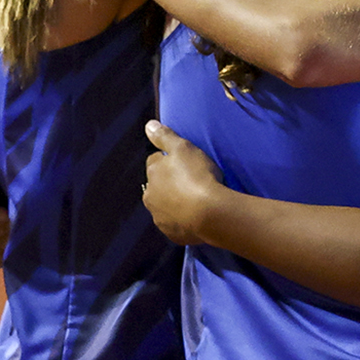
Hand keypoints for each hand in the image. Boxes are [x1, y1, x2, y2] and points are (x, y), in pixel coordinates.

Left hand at [143, 120, 221, 245]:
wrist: (211, 214)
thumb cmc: (197, 176)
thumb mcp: (183, 148)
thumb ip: (164, 136)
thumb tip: (148, 125)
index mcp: (152, 175)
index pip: (155, 162)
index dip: (170, 160)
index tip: (185, 162)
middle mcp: (150, 197)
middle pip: (158, 186)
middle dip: (170, 183)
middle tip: (192, 181)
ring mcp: (160, 218)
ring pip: (166, 206)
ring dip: (176, 202)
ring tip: (196, 200)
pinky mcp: (173, 234)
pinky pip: (176, 224)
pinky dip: (184, 220)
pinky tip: (197, 216)